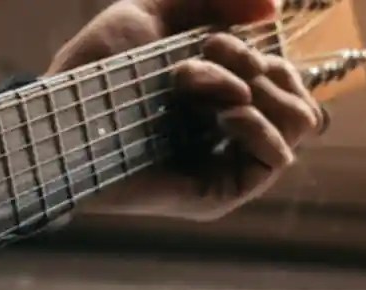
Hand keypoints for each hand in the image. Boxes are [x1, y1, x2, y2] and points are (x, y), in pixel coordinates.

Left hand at [47, 0, 327, 221]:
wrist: (65, 118)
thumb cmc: (95, 72)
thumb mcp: (152, 14)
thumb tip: (275, 7)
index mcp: (220, 96)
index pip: (284, 77)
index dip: (261, 51)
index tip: (210, 42)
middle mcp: (228, 133)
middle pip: (300, 95)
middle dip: (258, 66)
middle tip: (205, 62)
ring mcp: (226, 165)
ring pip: (300, 123)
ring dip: (260, 92)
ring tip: (211, 92)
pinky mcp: (218, 194)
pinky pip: (276, 159)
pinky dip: (260, 126)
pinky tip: (226, 114)